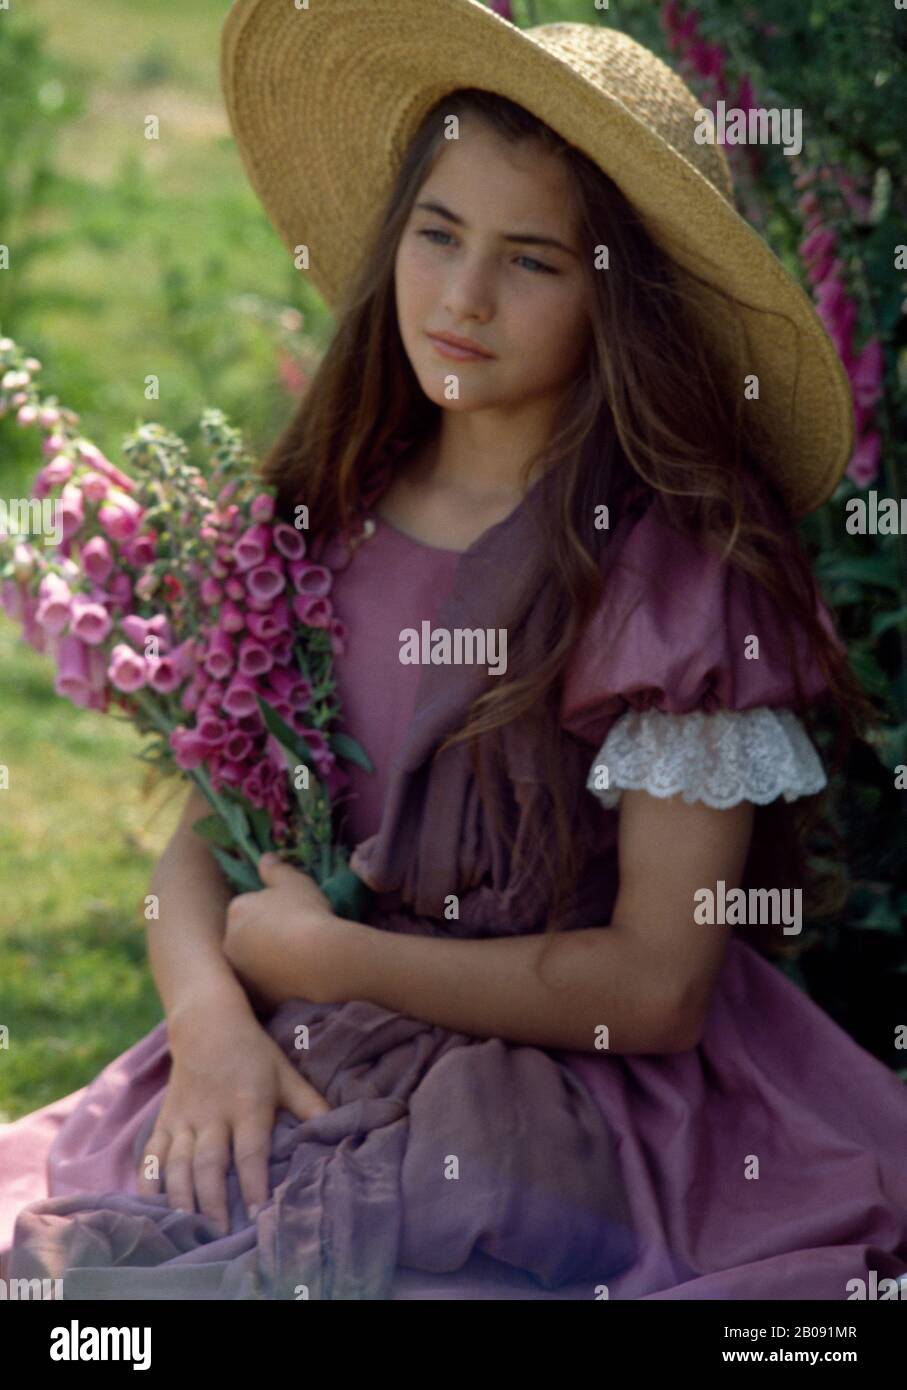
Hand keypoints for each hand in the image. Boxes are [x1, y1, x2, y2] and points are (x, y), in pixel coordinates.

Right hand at [138, 999, 329, 1232]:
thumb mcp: (286, 1074)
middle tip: (219, 1236)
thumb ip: (311, 1104)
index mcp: (247, 1104)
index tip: (257, 1217)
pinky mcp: (163, 1120)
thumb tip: (340, 1129)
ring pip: (177, 1164)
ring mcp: (183, 1118)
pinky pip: (151, 1154)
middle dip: (213, 1202)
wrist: (207, 1022)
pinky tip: (149, 1208)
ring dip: (181, 1199)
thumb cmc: (254, 1053)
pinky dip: (148, 1181)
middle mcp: (213, 1114)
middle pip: (209, 1164)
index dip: (254, 1184)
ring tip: (187, 1230)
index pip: (250, 1151)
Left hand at [223, 853, 356, 1007]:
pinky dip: (272, 984)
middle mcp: (229, 940)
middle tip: (292, 938)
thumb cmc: (307, 914)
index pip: (248, 907)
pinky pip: (261, 987)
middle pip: (245, 936)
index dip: (270, 911)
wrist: (321, 959)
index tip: (289, 916)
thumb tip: (265, 856)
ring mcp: (239, 971)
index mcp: (237, 909)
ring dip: (266, 961)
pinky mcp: (252, 996)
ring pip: (251, 963)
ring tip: (296, 961)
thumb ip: (276, 869)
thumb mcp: (295, 882)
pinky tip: (293, 981)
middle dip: (262, 937)